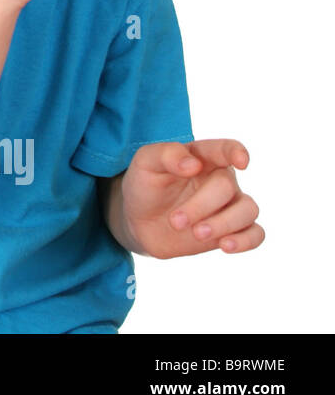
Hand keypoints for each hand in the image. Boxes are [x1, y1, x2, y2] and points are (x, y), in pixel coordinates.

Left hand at [121, 140, 262, 257]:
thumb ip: (166, 155)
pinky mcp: (230, 230)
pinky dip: (246, 241)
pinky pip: (256, 234)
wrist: (138, 220)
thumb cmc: (145, 185)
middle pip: (227, 187)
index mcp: (203, 157)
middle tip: (175, 220)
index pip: (226, 149)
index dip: (237, 153)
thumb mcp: (145, 163)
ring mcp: (229, 205)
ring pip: (248, 210)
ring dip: (223, 224)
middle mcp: (222, 179)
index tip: (241, 163)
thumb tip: (194, 164)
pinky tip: (225, 245)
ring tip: (197, 234)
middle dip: (201, 205)